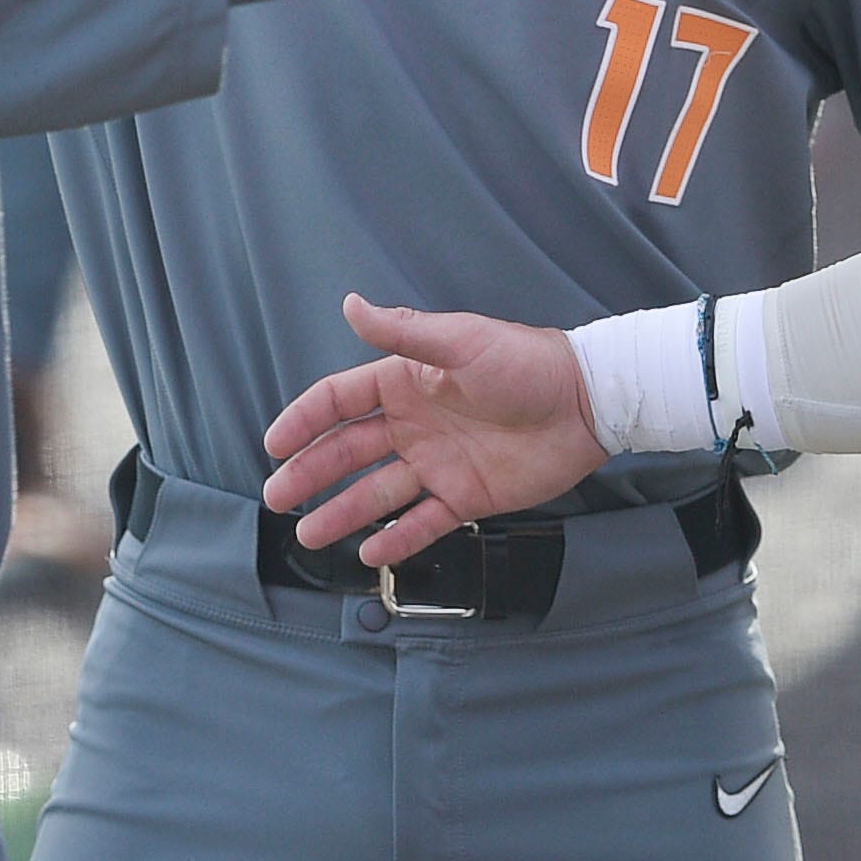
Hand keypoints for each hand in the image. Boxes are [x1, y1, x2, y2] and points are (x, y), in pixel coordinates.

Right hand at [258, 298, 609, 562]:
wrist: (587, 403)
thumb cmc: (526, 363)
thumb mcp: (461, 342)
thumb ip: (403, 332)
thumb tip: (349, 305)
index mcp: (405, 382)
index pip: (339, 402)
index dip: (304, 421)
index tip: (274, 444)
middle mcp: (414, 425)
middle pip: (348, 452)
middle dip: (309, 474)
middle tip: (277, 497)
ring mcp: (438, 463)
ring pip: (378, 494)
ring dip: (342, 513)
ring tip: (308, 535)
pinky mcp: (467, 496)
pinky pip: (423, 522)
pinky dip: (397, 540)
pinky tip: (369, 554)